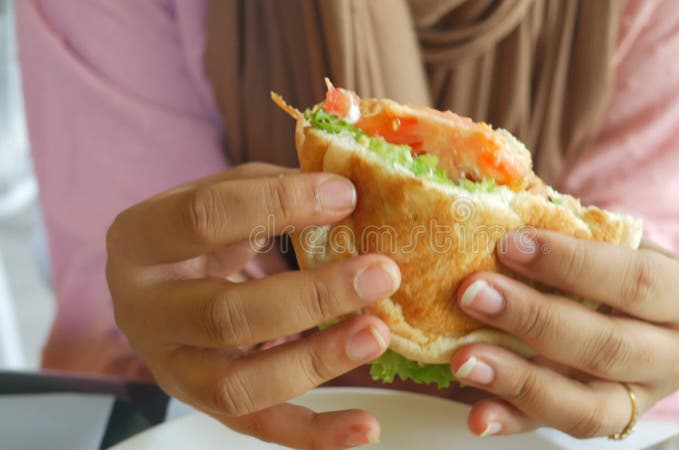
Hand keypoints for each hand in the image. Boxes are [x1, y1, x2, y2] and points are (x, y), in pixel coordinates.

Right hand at [106, 162, 399, 448]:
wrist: (164, 280)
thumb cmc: (204, 230)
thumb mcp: (227, 192)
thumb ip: (279, 188)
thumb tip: (354, 192)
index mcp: (141, 240)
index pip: (203, 218)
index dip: (277, 205)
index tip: (345, 196)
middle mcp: (145, 311)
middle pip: (224, 316)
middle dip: (312, 296)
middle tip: (381, 273)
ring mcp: (172, 367)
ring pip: (239, 385)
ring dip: (317, 362)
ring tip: (376, 334)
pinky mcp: (206, 403)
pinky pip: (258, 426)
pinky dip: (314, 434)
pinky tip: (365, 427)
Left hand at [450, 229, 678, 437]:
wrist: (647, 312)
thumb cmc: (619, 266)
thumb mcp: (613, 240)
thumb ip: (569, 226)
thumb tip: (499, 204)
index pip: (634, 281)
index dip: (571, 264)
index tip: (510, 244)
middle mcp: (676, 356)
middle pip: (606, 347)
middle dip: (533, 320)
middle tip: (473, 294)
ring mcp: (642, 399)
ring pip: (587, 406)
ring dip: (519, 381)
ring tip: (465, 359)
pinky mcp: (607, 424)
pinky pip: (558, 430)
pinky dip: (514, 421)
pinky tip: (479, 413)